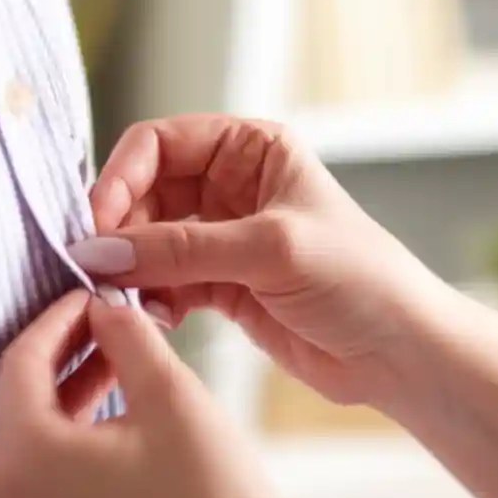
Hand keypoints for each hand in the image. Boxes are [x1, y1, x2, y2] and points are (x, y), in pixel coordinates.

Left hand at [0, 289, 356, 497]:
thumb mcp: (173, 398)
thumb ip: (127, 337)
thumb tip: (104, 304)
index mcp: (22, 459)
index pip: (20, 361)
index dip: (58, 318)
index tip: (92, 295)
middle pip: (20, 405)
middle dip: (64, 359)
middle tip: (109, 324)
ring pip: (34, 448)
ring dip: (70, 403)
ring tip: (119, 368)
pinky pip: (46, 489)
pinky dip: (72, 451)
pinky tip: (116, 429)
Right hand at [68, 115, 448, 404]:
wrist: (399, 354)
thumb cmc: (360, 280)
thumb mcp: (268, 249)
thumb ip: (180, 248)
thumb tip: (100, 250)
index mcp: (251, 149)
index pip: (158, 143)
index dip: (121, 178)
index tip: (98, 223)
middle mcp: (231, 185)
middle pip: (143, 193)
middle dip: (120, 230)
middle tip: (101, 270)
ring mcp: (222, 237)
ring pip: (146, 241)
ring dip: (132, 269)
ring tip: (129, 299)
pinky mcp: (219, 285)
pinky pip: (162, 282)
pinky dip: (150, 299)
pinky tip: (161, 317)